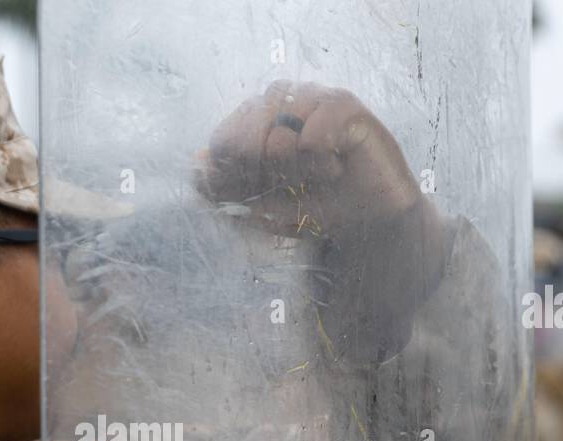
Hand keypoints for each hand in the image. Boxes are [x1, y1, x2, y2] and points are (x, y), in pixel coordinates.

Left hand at [195, 81, 450, 362]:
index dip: (234, 177)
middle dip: (264, 175)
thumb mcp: (261, 205)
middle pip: (243, 136)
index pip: (222, 141)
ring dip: (296, 170)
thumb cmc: (314, 207)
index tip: (261, 191)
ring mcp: (311, 97)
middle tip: (293, 182)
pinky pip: (311, 134)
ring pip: (277, 135)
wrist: (366, 221)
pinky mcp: (343, 105)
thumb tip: (196, 166)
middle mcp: (279, 100)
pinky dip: (320, 162)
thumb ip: (224, 187)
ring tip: (319, 175)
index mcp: (254, 119)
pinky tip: (336, 166)